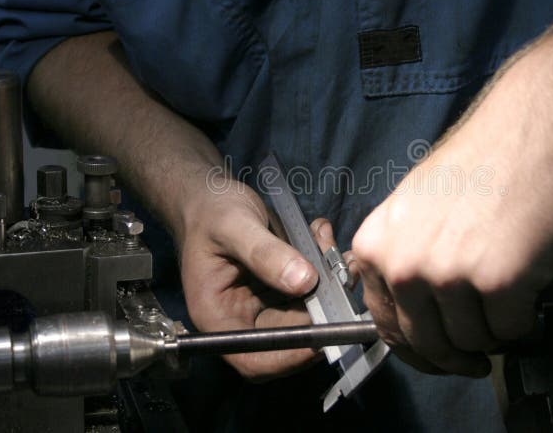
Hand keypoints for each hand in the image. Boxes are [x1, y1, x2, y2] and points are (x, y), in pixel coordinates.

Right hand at [177, 178, 337, 381]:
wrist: (209, 193)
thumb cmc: (210, 210)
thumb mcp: (234, 227)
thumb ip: (265, 254)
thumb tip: (304, 282)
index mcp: (218, 317)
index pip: (254, 359)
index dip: (290, 358)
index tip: (324, 336)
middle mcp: (241, 317)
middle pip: (289, 336)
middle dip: (322, 311)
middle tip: (343, 278)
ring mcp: (264, 303)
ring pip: (307, 310)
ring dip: (330, 285)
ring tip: (339, 253)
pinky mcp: (281, 287)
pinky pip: (310, 288)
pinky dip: (325, 267)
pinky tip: (325, 239)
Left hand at [352, 48, 552, 376]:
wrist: (531, 132)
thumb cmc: (478, 165)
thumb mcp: (411, 208)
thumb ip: (399, 259)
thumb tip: (408, 312)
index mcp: (376, 247)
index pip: (386, 326)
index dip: (416, 351)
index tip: (436, 357)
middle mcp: (405, 264)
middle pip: (429, 344)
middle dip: (457, 358)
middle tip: (477, 358)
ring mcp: (450, 274)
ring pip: (473, 342)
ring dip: (494, 334)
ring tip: (507, 305)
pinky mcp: (499, 281)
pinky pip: (513, 330)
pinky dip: (526, 322)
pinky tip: (529, 297)